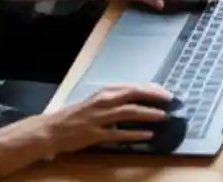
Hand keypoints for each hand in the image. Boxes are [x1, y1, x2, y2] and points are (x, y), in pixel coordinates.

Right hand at [28, 83, 173, 155]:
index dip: (152, 89)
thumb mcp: (97, 102)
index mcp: (105, 92)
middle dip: (155, 97)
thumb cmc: (76, 115)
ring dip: (148, 113)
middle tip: (171, 101)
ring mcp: (99, 118)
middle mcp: (103, 101)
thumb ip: (117, 100)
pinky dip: (135, 134)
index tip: (167, 92)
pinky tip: (147, 135)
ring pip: (129, 112)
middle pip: (134, 94)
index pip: (134, 86)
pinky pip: (119, 134)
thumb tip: (141, 100)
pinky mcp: (95, 134)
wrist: (51, 130)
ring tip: (163, 116)